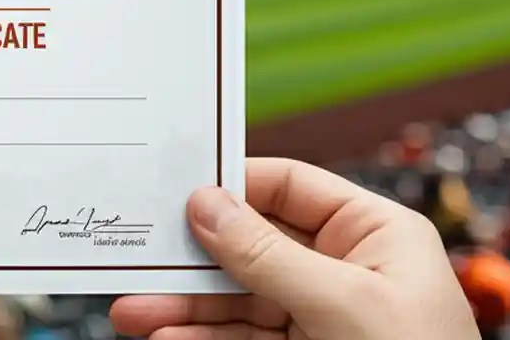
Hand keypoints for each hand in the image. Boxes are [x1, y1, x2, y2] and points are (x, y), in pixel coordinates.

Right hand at [110, 158, 479, 339]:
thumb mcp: (342, 303)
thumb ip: (267, 254)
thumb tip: (206, 204)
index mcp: (375, 235)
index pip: (290, 188)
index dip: (233, 186)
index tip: (176, 193)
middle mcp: (346, 270)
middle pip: (251, 247)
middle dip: (192, 261)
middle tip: (140, 261)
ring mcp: (322, 317)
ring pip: (237, 300)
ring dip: (185, 308)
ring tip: (134, 314)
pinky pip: (242, 338)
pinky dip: (203, 338)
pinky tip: (167, 339)